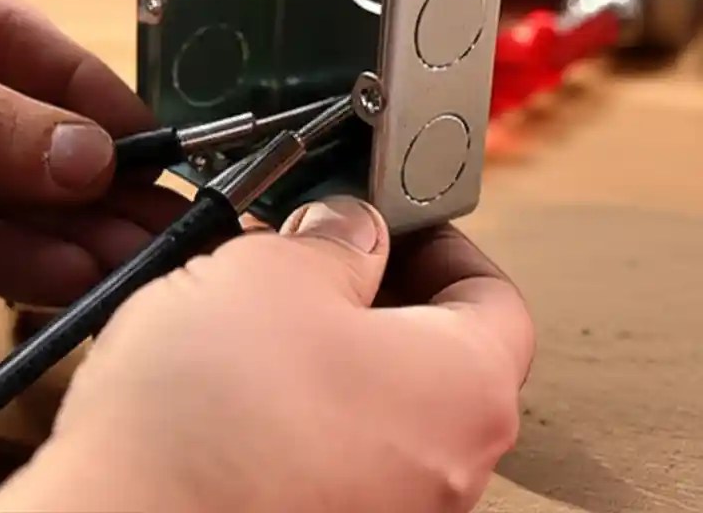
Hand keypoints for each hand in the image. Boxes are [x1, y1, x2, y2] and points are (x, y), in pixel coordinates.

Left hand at [0, 0, 187, 371]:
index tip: (145, 136)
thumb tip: (82, 150)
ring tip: (130, 254)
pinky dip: (6, 256)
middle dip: (81, 167)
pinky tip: (63, 270)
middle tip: (158, 208)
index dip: (81, 88)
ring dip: (58, 223)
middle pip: (8, 118)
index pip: (6, 38)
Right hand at [0, 198, 534, 511]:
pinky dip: (292, 412)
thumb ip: (332, 239)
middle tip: (300, 254)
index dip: (436, 239)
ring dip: (323, 352)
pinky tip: (227, 385)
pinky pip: (326, 455)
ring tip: (248, 316)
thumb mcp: (270, 270)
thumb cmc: (208, 411)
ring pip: (373, 407)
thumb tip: (350, 231)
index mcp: (464, 390)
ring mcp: (386, 510)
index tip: (384, 218)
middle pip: (431, 355)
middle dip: (366, 291)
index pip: (494, 296)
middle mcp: (444, 468)